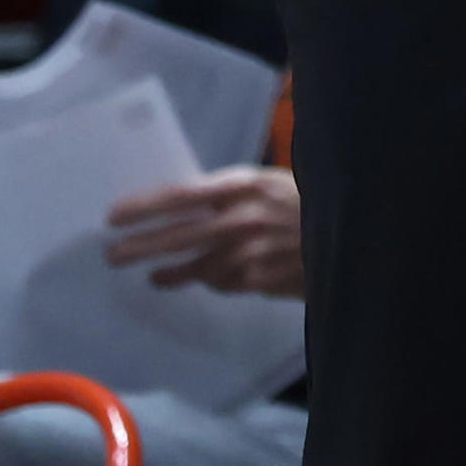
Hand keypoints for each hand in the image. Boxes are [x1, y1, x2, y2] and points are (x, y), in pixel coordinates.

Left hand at [103, 167, 304, 299]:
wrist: (352, 227)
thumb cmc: (305, 198)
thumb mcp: (267, 183)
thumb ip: (230, 195)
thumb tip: (188, 208)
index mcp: (242, 185)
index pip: (180, 195)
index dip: (144, 207)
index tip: (114, 216)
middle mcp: (242, 218)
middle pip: (179, 236)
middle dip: (141, 246)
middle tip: (113, 255)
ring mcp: (251, 253)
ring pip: (198, 266)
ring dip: (172, 272)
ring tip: (154, 276)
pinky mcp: (261, 280)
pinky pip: (224, 283)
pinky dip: (214, 280)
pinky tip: (206, 279)